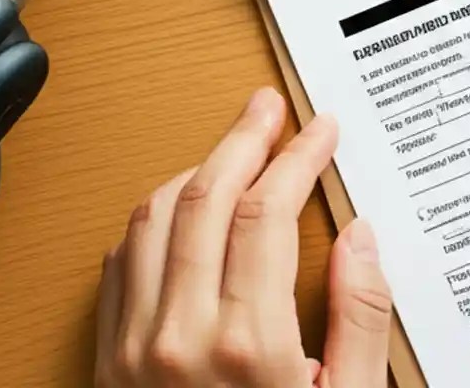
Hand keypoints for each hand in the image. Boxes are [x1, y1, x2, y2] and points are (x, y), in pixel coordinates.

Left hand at [95, 88, 391, 386]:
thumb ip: (361, 321)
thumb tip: (361, 241)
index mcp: (249, 342)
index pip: (269, 211)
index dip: (298, 157)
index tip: (320, 132)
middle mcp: (181, 334)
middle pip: (206, 196)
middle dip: (243, 140)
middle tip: (267, 110)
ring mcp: (136, 345)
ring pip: (154, 218)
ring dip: (196, 171)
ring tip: (231, 152)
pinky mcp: (108, 358)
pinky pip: (120, 261)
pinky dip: (154, 219)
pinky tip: (186, 210)